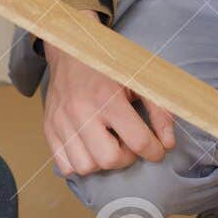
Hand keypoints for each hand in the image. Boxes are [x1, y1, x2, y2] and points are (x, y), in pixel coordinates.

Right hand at [42, 9, 175, 174]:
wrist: (70, 50)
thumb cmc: (107, 65)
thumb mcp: (139, 80)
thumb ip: (159, 110)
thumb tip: (168, 143)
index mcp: (107, 97)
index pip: (138, 141)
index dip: (155, 151)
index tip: (157, 149)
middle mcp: (81, 111)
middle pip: (109, 160)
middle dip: (126, 158)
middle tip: (129, 144)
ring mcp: (61, 122)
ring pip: (86, 167)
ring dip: (102, 162)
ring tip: (108, 145)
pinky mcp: (49, 128)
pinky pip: (65, 166)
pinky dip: (80, 163)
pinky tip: (90, 148)